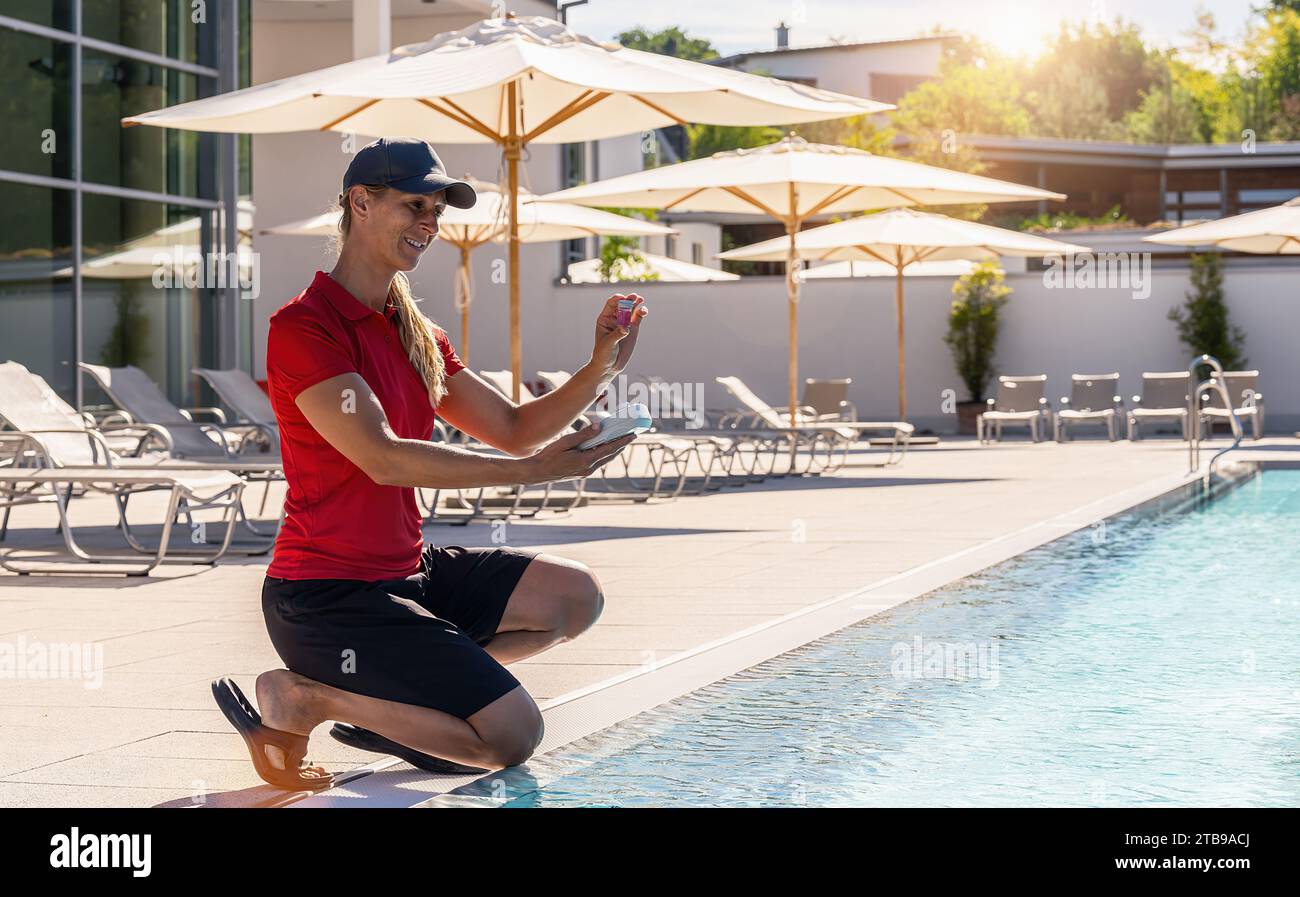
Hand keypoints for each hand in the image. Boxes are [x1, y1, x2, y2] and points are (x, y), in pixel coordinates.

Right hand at [522, 421, 637, 483]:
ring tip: (622, 440)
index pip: (609, 449)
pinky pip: (597, 461)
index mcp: (586, 460)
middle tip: (632, 435)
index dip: (622, 441)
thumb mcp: (565, 442)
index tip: (633, 435)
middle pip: (610, 455)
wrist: (538, 472)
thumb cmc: (549, 455)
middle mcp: (588, 468)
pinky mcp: (581, 472)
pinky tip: (604, 447)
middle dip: (621, 445)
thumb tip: (599, 426)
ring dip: (613, 450)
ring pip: (604, 459)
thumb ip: (583, 435)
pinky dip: (604, 453)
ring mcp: (585, 472)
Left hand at [589, 293, 646, 379]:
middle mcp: (614, 319)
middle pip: (622, 305)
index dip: (616, 300)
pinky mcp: (632, 329)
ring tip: (640, 299)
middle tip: (634, 296)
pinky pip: (637, 318)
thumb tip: (625, 328)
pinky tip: (644, 311)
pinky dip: (641, 313)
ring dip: (636, 303)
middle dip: (628, 299)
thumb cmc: (603, 354)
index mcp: (604, 319)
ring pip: (631, 310)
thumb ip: (617, 335)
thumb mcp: (608, 344)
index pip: (610, 305)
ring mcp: (624, 323)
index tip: (622, 298)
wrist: (609, 366)